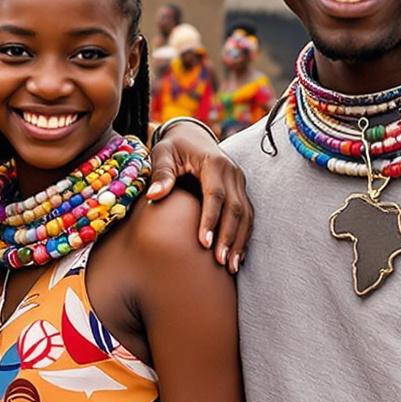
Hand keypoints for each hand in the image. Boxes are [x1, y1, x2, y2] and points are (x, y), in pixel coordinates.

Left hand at [146, 122, 253, 270]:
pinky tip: (237, 256)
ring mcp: (239, 182)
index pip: (215, 195)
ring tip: (230, 266)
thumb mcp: (162, 154)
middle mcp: (232, 173)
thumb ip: (160, 173)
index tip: (203, 243)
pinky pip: (248, 216)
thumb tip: (153, 196)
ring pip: (246, 215)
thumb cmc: (173, 147)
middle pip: (235, 208)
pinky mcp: (241, 191)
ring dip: (239, 241)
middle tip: (219, 262)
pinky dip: (243, 236)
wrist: (192, 135)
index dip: (211, 220)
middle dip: (228, 237)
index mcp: (214, 163)